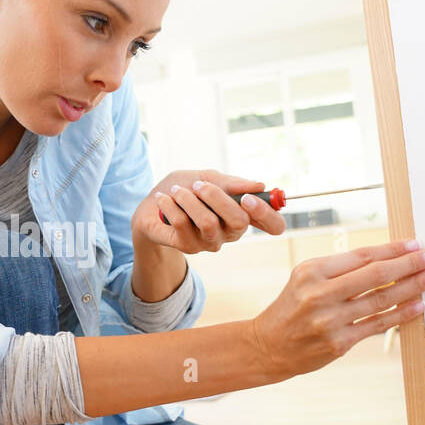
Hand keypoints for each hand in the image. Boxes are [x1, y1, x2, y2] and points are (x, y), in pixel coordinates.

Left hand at [131, 169, 285, 253]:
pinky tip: (163, 199)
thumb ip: (231, 183)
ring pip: (209, 223)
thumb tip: (260, 185)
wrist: (151, 206)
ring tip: (175, 190)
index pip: (273, 224)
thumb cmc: (184, 189)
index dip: (267, 214)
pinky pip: (183, 224)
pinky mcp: (188, 247)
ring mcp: (210, 243)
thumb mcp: (207, 177)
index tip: (249, 198)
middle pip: (239, 221)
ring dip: (189, 200)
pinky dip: (171, 205)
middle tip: (199, 185)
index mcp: (242, 214)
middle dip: (217, 197)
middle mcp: (231, 233)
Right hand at [247, 240, 424, 380]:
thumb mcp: (306, 279)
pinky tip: (419, 305)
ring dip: (413, 287)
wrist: (267, 346)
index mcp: (312, 271)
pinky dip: (402, 314)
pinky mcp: (339, 343)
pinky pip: (378, 325)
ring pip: (381, 299)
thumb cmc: (291, 308)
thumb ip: (340, 269)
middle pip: (376, 275)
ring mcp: (330, 320)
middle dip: (410, 264)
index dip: (392, 249)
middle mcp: (320, 293)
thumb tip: (387, 259)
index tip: (415, 244)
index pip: (362, 255)